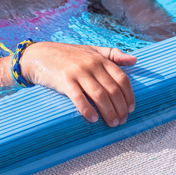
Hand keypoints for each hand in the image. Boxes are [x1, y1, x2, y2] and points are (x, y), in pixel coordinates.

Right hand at [15, 41, 136, 126]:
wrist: (39, 55)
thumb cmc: (68, 54)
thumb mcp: (91, 50)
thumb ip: (113, 54)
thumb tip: (135, 59)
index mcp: (100, 59)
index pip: (122, 78)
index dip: (129, 95)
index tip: (131, 109)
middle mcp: (91, 65)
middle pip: (112, 89)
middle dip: (120, 108)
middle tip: (122, 121)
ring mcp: (78, 72)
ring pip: (99, 95)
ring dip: (108, 112)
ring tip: (112, 123)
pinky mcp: (64, 81)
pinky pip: (79, 98)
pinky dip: (88, 110)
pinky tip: (93, 119)